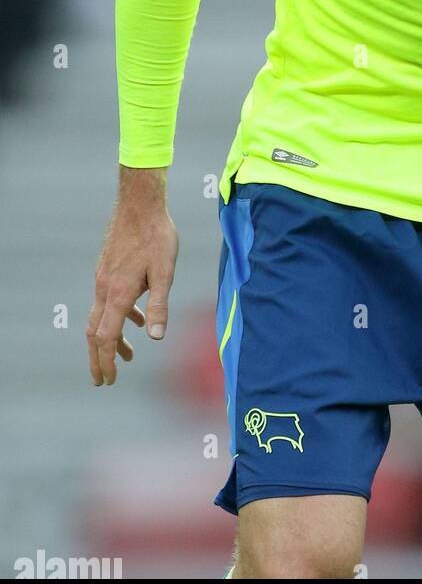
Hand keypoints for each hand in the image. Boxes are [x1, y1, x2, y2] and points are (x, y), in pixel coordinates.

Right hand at [87, 167, 178, 385]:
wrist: (140, 204)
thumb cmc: (156, 236)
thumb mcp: (165, 272)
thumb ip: (160, 306)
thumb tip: (156, 338)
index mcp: (118, 293)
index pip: (105, 337)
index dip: (106, 361)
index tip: (109, 379)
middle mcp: (105, 288)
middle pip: (95, 332)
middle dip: (99, 358)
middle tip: (104, 379)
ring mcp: (103, 278)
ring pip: (101, 316)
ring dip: (111, 338)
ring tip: (128, 354)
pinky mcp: (108, 269)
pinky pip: (108, 300)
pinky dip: (119, 316)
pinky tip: (138, 318)